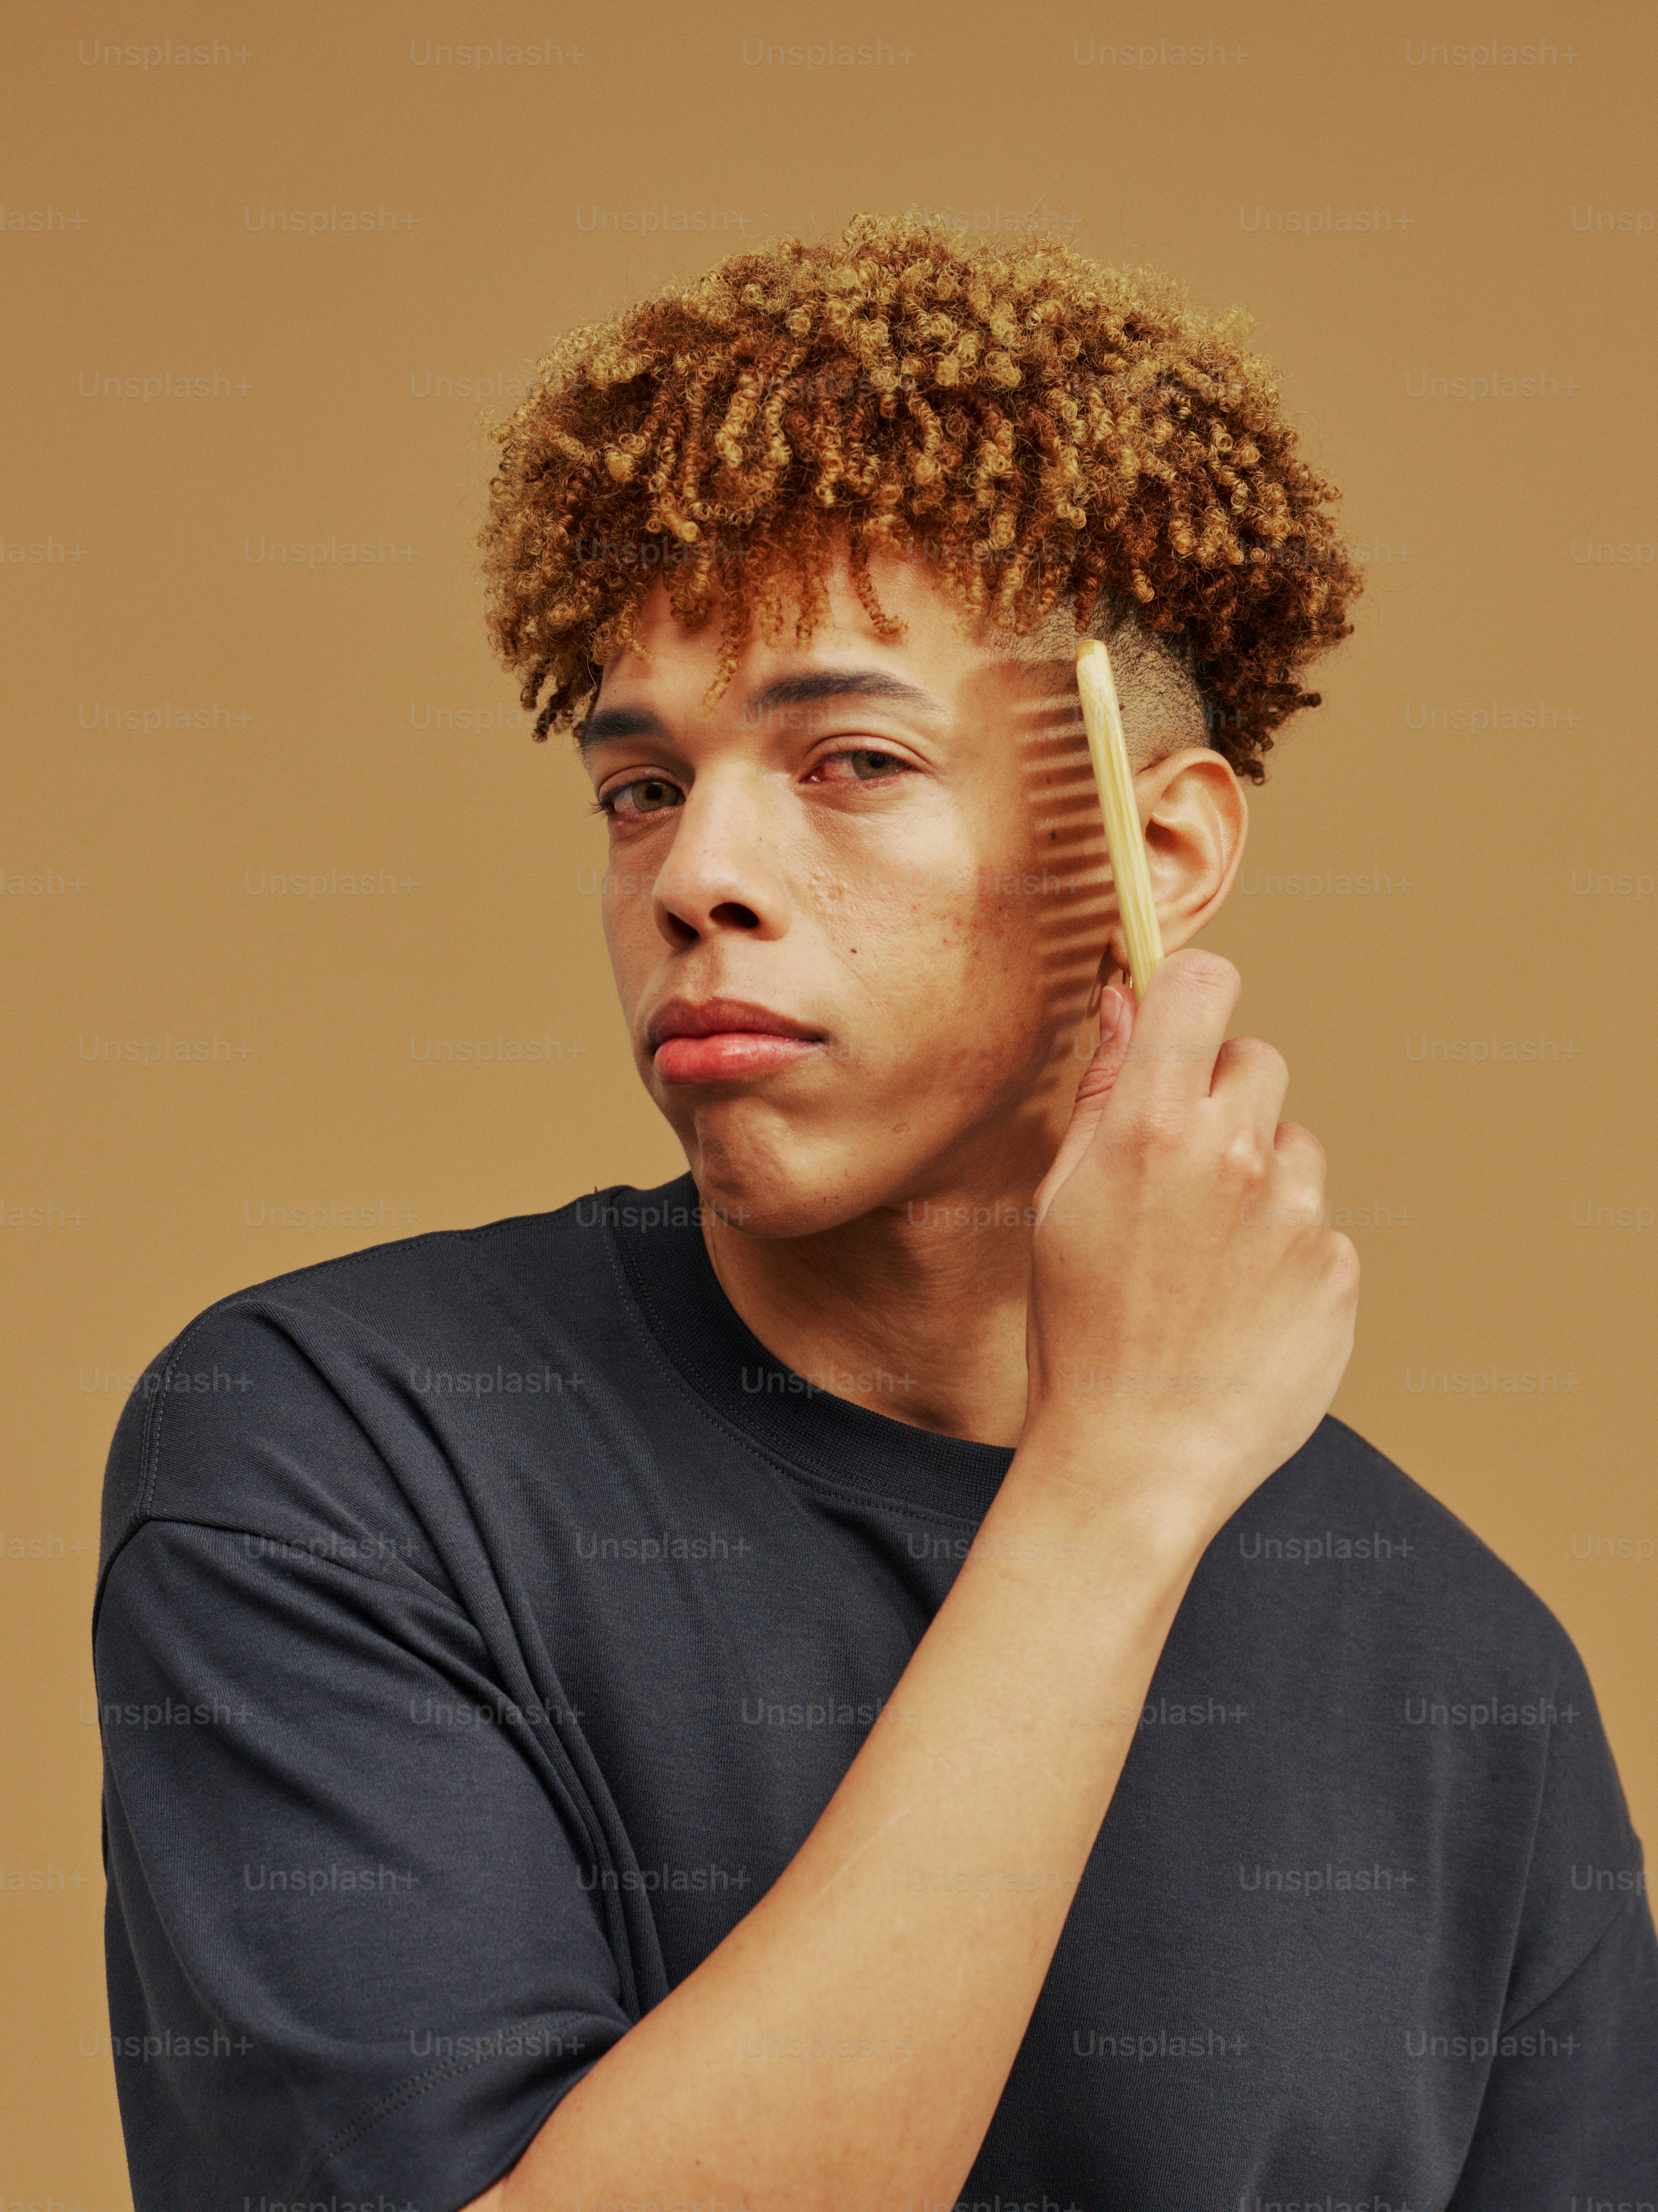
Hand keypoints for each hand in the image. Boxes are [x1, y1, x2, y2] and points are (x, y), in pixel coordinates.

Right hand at [1022, 950, 1358, 1548]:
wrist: (1135, 1458)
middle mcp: (1233, 1156)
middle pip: (1258, 1061)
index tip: (1180, 1028)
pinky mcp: (1339, 1270)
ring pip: (1294, 1148)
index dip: (1191, 994)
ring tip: (1207, 1258)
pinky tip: (1240, 1304)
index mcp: (1151, 1126)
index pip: (1204, 985)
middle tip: (1180, 1173)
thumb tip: (1128, 1000)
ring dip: (1258, 1180)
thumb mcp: (1060, 1201)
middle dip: (1224, 1098)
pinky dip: (1287, 1252)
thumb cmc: (1079, 1330)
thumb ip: (1103, 1092)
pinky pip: (1320, 1225)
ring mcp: (1296, 1215)